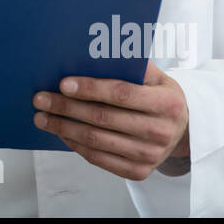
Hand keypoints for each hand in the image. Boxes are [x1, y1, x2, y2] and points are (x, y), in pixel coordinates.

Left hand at [31, 61, 189, 179]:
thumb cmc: (161, 96)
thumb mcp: (156, 76)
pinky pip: (99, 158)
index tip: (63, 83)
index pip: (122, 94)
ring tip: (42, 117)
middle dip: (66, 107)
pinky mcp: (138, 172)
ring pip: (96, 140)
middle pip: (103, 119)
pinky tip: (61, 132)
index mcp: (167, 103)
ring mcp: (150, 155)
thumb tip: (93, 52)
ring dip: (63, 128)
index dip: (91, 89)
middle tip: (40, 99)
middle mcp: (160, 132)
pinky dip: (75, 144)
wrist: (183, 131)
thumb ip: (131, 64)